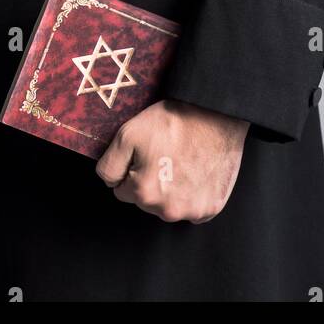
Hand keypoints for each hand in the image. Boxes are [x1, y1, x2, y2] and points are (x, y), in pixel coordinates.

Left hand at [95, 98, 249, 222]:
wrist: (214, 113)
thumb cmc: (173, 121)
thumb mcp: (127, 134)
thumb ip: (109, 166)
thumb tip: (110, 184)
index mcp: (144, 194)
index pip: (123, 191)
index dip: (133, 170)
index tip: (147, 154)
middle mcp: (169, 210)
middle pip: (147, 201)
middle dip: (152, 181)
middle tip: (166, 155)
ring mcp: (193, 211)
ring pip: (170, 206)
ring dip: (172, 191)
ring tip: (182, 161)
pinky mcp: (212, 207)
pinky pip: (194, 209)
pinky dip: (193, 195)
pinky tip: (197, 172)